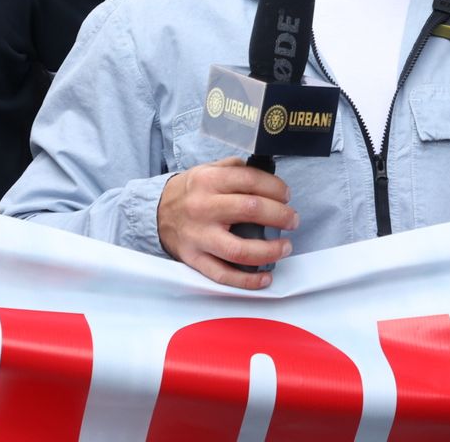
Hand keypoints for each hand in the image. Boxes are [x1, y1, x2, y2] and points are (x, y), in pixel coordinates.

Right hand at [156, 157, 297, 289]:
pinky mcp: (194, 260)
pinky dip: (247, 280)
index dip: (276, 188)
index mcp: (209, 181)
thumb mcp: (208, 169)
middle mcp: (203, 208)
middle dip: (280, 215)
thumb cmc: (191, 192)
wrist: (157, 213)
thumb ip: (236, 169)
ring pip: (239, 250)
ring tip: (285, 247)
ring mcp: (199, 237)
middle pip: (250, 210)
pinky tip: (265, 277)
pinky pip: (223, 275)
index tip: (286, 195)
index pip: (250, 180)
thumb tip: (268, 176)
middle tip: (292, 220)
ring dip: (270, 250)